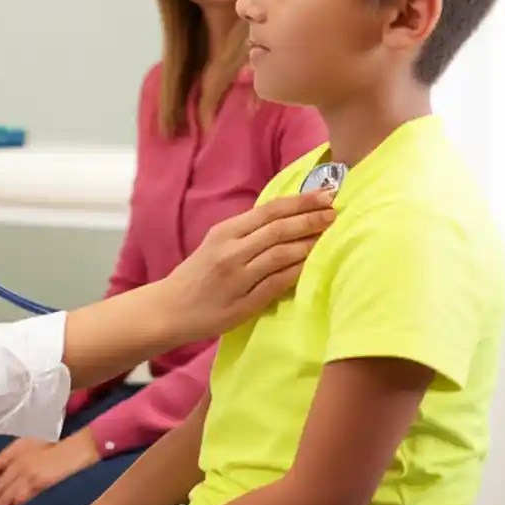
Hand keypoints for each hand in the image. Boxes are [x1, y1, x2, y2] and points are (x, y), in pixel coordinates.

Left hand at [0, 431, 100, 504]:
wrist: (74, 450)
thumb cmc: (55, 446)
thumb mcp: (30, 444)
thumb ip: (14, 456)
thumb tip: (2, 475)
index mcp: (13, 450)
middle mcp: (16, 462)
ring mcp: (25, 474)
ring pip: (2, 498)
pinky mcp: (35, 485)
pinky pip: (17, 502)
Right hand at [163, 189, 336, 339]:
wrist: (169, 309)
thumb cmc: (197, 275)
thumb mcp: (215, 244)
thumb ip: (246, 232)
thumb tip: (288, 217)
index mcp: (224, 232)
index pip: (269, 210)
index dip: (300, 202)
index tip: (325, 195)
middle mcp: (230, 251)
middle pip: (278, 229)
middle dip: (311, 219)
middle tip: (335, 213)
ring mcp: (237, 278)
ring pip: (280, 255)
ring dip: (309, 244)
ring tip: (330, 237)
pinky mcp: (243, 304)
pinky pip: (277, 284)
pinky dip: (298, 272)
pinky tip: (314, 266)